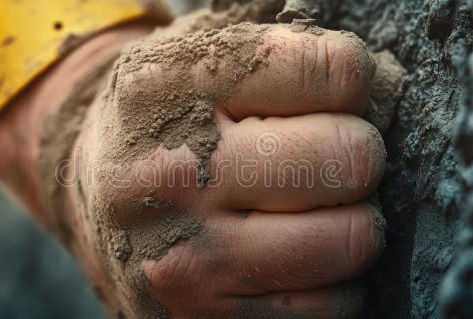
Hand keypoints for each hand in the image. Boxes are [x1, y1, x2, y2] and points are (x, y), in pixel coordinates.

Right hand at [63, 22, 386, 317]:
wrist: (89, 193)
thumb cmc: (167, 118)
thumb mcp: (201, 58)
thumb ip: (288, 59)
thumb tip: (383, 94)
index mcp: (175, 87)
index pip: (335, 73)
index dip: (350, 81)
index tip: (328, 94)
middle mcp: (174, 176)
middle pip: (351, 158)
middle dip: (356, 153)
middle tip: (325, 159)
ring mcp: (187, 260)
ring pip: (351, 240)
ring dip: (350, 222)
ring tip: (311, 210)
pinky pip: (330, 307)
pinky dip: (331, 281)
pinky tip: (293, 256)